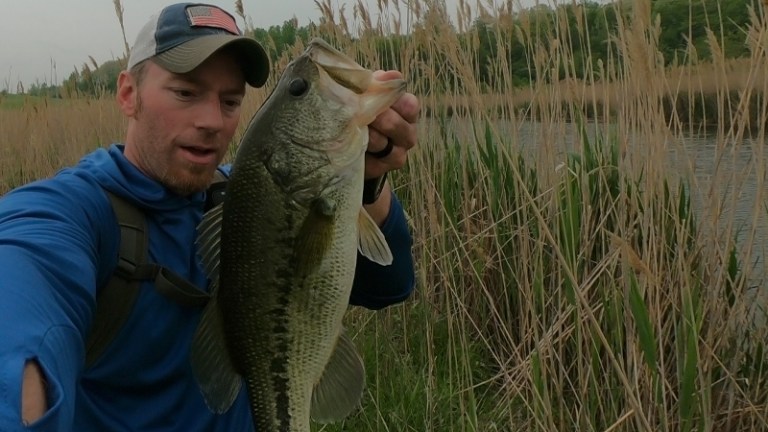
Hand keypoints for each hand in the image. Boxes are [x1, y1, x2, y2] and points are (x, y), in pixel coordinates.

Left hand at [363, 70, 418, 225]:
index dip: (390, 101)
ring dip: (365, 134)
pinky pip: (372, 161)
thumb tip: (389, 75)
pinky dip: (360, 152)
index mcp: (408, 112)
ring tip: (351, 127)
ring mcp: (398, 154)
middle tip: (358, 111)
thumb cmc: (365, 112)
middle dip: (375, 117)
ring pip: (383, 143)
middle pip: (396, 125)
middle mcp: (408, 134)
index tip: (372, 96)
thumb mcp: (370, 94)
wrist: (355, 145)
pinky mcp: (383, 169)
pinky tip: (351, 144)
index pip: (409, 105)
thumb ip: (379, 84)